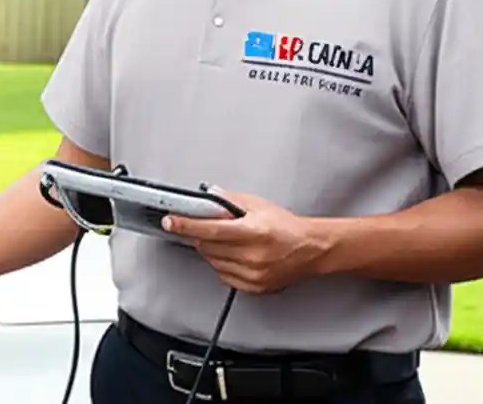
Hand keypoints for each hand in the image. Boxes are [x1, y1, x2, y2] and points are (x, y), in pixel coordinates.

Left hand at [162, 189, 325, 293]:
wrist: (312, 249)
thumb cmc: (287, 226)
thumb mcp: (258, 205)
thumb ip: (230, 200)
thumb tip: (208, 196)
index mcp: (253, 232)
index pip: (210, 230)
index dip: (186, 225)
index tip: (171, 221)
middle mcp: (252, 256)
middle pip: (207, 247)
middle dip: (199, 236)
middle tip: (202, 226)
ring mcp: (252, 274)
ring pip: (212, 262)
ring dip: (211, 250)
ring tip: (228, 240)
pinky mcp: (253, 287)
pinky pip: (223, 275)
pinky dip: (222, 264)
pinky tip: (234, 254)